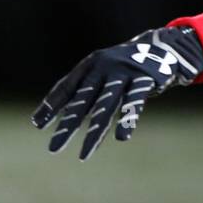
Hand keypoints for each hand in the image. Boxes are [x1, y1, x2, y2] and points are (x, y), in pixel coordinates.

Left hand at [31, 26, 202, 159]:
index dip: (52, 105)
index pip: (67, 86)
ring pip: (106, 107)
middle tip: (53, 149)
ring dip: (94, 132)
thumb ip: (83, 90)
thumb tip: (50, 114)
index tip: (37, 125)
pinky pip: (134, 103)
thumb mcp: (103, 72)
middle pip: (83, 101)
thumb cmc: (126, 66)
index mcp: (91, 64)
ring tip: (84, 155)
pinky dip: (127, 120)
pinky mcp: (145, 80)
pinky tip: (122, 137)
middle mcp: (105, 67)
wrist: (164, 47)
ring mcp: (125, 73)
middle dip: (68, 126)